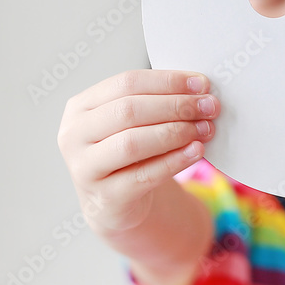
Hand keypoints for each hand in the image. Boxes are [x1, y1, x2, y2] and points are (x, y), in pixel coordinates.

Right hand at [57, 70, 218, 235]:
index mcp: (81, 106)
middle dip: (175, 106)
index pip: (126, 83)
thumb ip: (156, 103)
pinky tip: (196, 151)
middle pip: (128, 111)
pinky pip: (144, 176)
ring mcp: (85, 169)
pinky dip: (174, 161)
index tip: (202, 84)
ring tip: (205, 129)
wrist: (115, 202)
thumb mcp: (133, 123)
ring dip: (175, 132)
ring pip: (133, 143)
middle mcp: (75, 136)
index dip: (167, 81)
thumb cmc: (128, 152)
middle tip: (209, 107)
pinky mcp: (105, 198)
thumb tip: (201, 90)